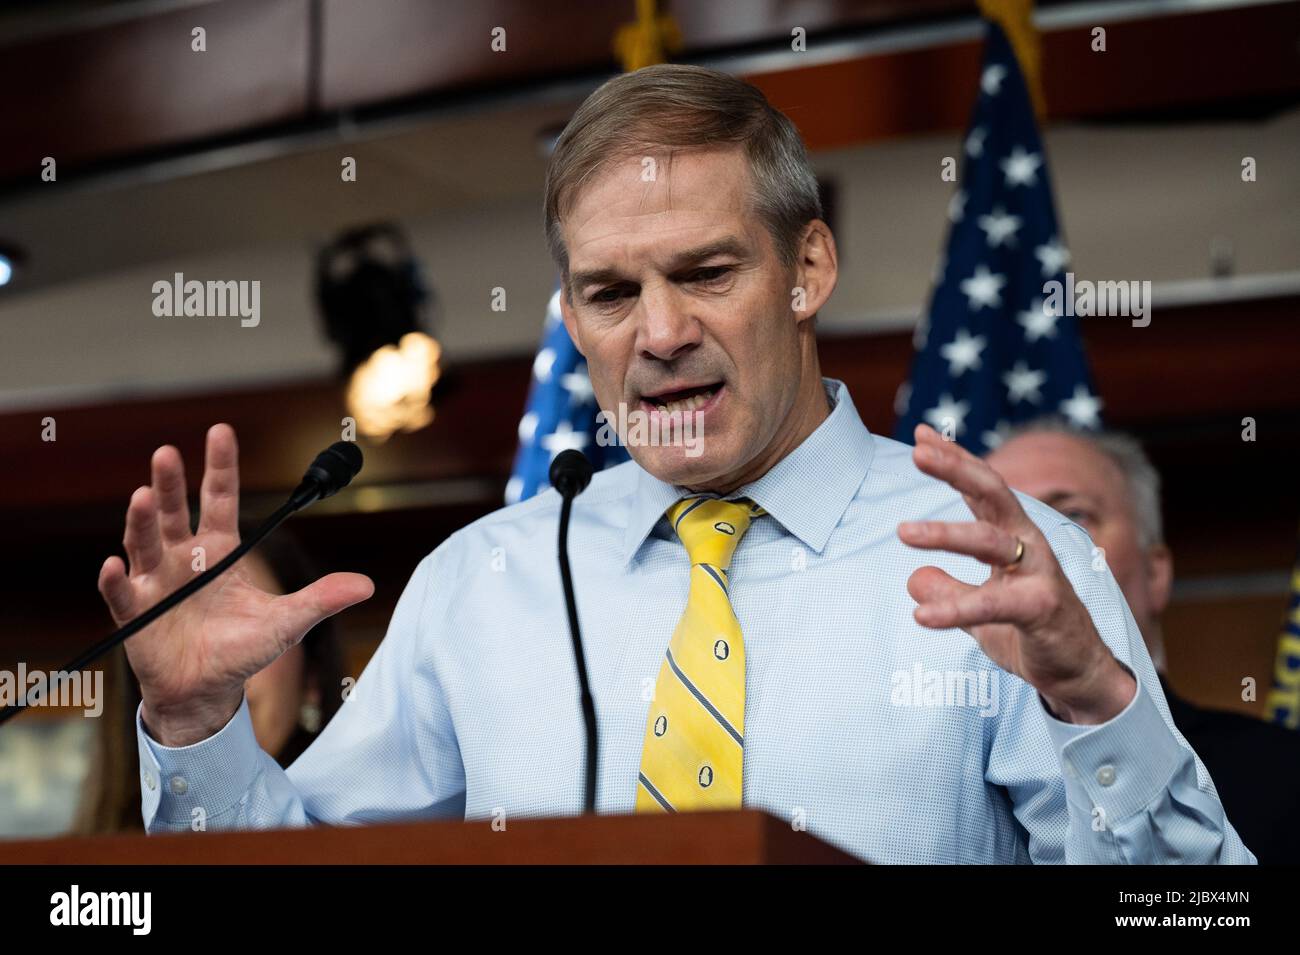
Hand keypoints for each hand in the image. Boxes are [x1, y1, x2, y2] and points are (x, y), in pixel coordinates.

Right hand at [97, 424, 373, 744]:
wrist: (207, 691)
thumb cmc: (242, 649)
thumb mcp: (287, 622)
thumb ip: (321, 599)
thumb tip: (367, 585)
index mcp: (220, 551)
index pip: (220, 499)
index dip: (221, 467)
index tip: (221, 431)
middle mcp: (184, 558)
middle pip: (175, 512)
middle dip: (171, 483)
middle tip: (167, 453)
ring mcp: (157, 583)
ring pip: (145, 544)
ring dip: (142, 521)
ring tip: (142, 496)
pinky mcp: (136, 614)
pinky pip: (122, 593)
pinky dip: (115, 580)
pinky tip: (114, 564)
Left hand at [897, 424, 1134, 724]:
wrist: (1079, 674)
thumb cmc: (1031, 631)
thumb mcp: (980, 610)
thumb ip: (950, 588)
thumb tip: (915, 579)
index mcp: (1013, 536)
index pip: (981, 488)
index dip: (953, 458)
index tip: (920, 432)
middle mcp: (1029, 544)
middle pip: (993, 493)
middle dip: (956, 467)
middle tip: (917, 452)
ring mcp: (1040, 573)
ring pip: (991, 541)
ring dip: (946, 533)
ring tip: (902, 532)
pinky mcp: (1043, 608)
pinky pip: (993, 604)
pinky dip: (956, 608)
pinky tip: (921, 616)